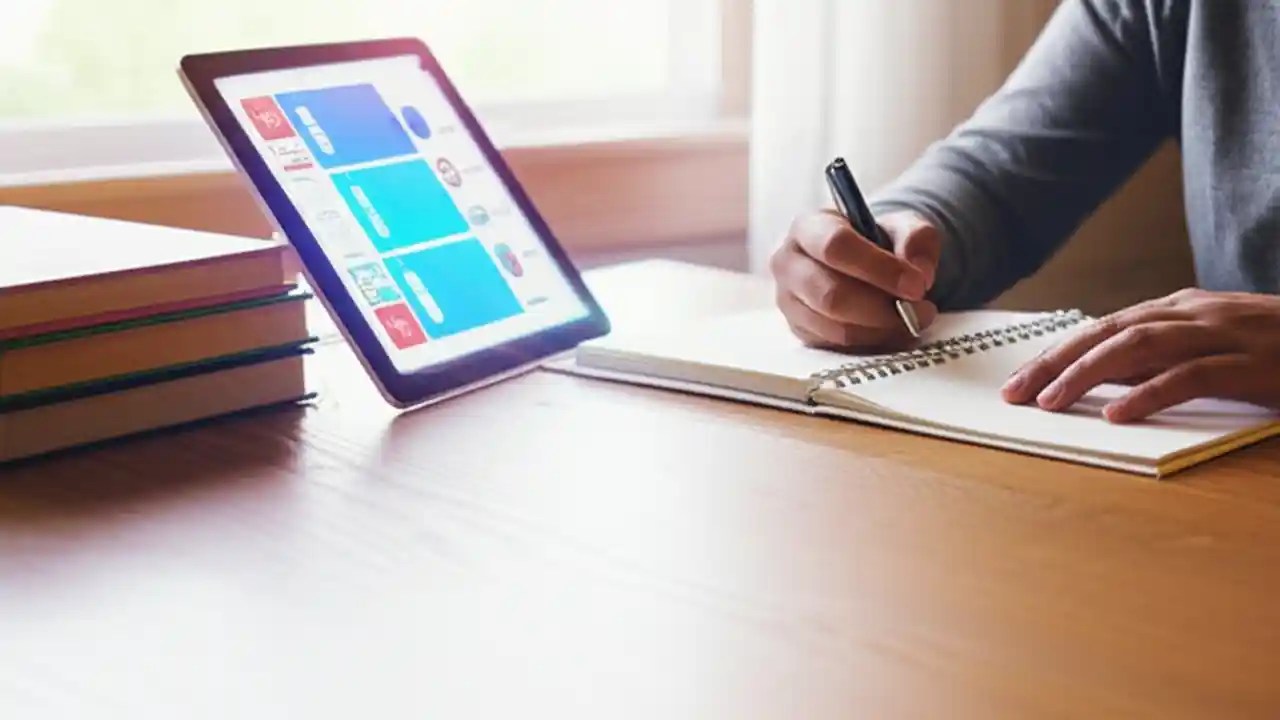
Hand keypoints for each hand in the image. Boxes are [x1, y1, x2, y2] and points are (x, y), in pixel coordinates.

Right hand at [770, 210, 940, 350]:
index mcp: (809, 227)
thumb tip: (920, 274)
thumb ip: (917, 239)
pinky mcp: (799, 329)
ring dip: (882, 329)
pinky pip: (838, 345)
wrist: (856, 263)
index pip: (835, 247)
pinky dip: (872, 341)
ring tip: (912, 319)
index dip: (879, 268)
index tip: (917, 286)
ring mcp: (789, 301)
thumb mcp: (903, 226)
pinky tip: (892, 328)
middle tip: (921, 309)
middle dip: (882, 308)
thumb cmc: (876, 241)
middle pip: (831, 295)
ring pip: (836, 326)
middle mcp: (788, 263)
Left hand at [1002, 289, 1279, 422]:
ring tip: (1050, 402)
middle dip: (1055, 363)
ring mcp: (1222, 336)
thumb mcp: (1210, 345)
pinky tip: (1115, 414)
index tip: (1018, 382)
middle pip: (1108, 334)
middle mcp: (1194, 314)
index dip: (1057, 353)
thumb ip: (1160, 356)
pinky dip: (1147, 394)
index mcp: (1180, 308)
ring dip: (1086, 375)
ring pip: (1138, 348)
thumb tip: (1101, 379)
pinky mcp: (1249, 364)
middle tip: (1015, 395)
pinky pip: (1189, 377)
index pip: (1103, 328)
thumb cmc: (1274, 350)